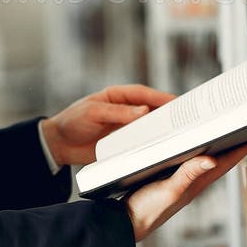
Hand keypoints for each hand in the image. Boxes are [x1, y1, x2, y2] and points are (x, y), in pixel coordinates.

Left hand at [39, 85, 175, 166]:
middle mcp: (126, 110)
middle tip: (188, 121)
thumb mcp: (93, 113)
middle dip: (169, 114)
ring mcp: (126, 128)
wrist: (59, 145)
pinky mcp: (124, 144)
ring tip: (181, 138)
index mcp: (119, 96)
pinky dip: (152, 147)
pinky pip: (141, 144)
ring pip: (150, 128)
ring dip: (163, 132)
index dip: (162, 98)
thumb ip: (117, 113)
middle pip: (153, 110)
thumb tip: (144, 111)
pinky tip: (163, 152)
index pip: (145, 94)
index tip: (179, 103)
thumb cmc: (73, 122)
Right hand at [124, 141, 246, 241]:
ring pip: (201, 161)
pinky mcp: (165, 179)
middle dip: (230, 146)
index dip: (240, 151)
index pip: (224, 164)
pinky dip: (191, 152)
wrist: (125, 223)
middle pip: (217, 161)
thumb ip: (188, 175)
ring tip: (221, 133)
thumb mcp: (169, 191)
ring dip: (213, 148)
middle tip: (242, 129)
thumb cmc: (147, 211)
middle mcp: (190, 183)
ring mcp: (179, 181)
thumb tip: (211, 160)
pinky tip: (187, 146)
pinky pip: (184, 162)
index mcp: (195, 185)